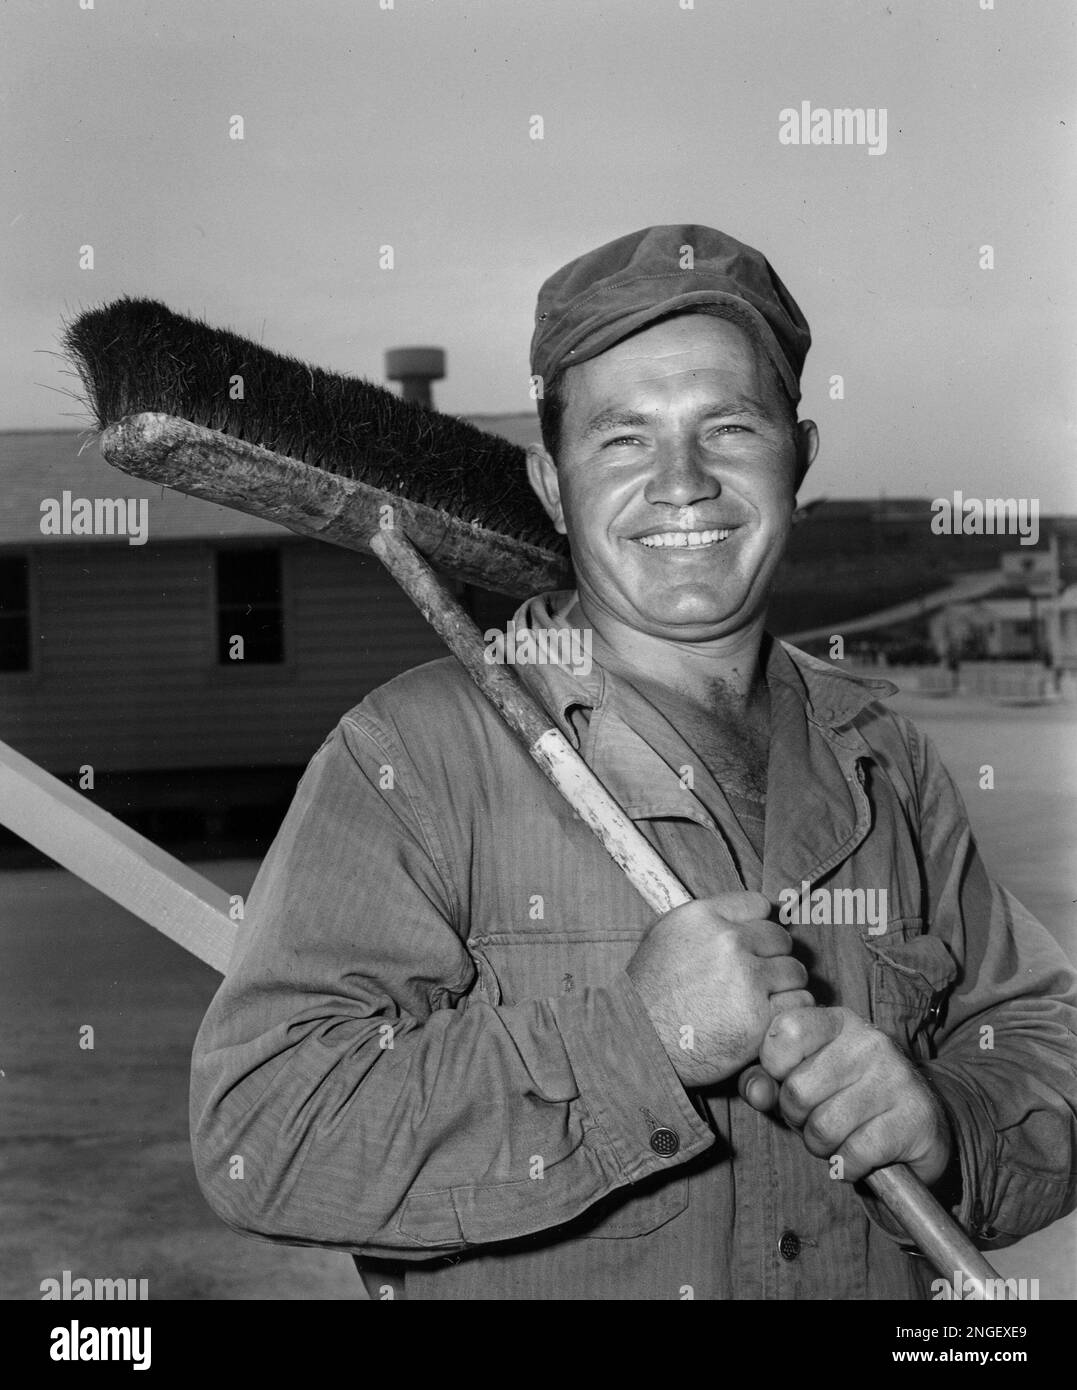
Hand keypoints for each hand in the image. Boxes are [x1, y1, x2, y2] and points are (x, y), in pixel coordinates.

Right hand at [626, 891, 813, 1087]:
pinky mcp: (758, 1016)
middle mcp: (727, 941)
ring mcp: (746, 978)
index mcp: (703, 916)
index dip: (758, 926)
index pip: (758, 904)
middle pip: (781, 938)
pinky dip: (788, 1013)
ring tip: (759, 1002)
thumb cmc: (648, 992)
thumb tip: (745, 911)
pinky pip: (798, 1003)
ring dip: (783, 987)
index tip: (752, 946)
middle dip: (773, 958)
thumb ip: (704, 919)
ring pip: (795, 971)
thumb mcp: (663, 935)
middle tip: (756, 980)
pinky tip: (766, 1020)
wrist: (639, 1043)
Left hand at [756, 1006, 952, 1185]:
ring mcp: (896, 1077)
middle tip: (816, 1119)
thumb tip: (754, 1091)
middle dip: (797, 1118)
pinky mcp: (914, 1117)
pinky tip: (859, 1156)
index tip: (789, 1081)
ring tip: (838, 1138)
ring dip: (821, 1147)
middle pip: (798, 1090)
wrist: (922, 1124)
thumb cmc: (849, 1099)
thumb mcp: (805, 1079)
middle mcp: (870, 1041)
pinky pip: (854, 1154)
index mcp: (838, 1021)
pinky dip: (848, 1166)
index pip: (786, 1031)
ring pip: (824, 1127)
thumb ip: (768, 1080)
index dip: (775, 1068)